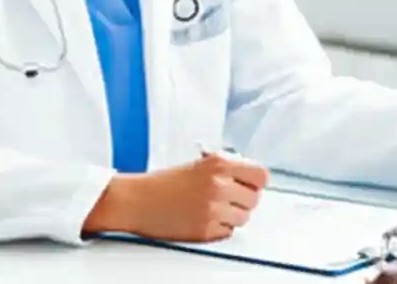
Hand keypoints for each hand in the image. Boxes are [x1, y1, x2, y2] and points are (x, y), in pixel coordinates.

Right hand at [83, 151, 268, 241]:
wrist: (136, 200)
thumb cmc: (163, 182)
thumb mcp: (200, 164)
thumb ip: (227, 169)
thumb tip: (250, 177)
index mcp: (219, 164)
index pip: (261, 176)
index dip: (255, 182)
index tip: (250, 185)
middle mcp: (219, 186)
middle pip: (254, 199)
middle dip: (243, 200)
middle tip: (228, 198)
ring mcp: (213, 209)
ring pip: (243, 218)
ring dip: (231, 215)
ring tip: (212, 209)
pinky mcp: (205, 230)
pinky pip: (227, 232)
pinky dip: (219, 228)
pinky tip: (202, 218)